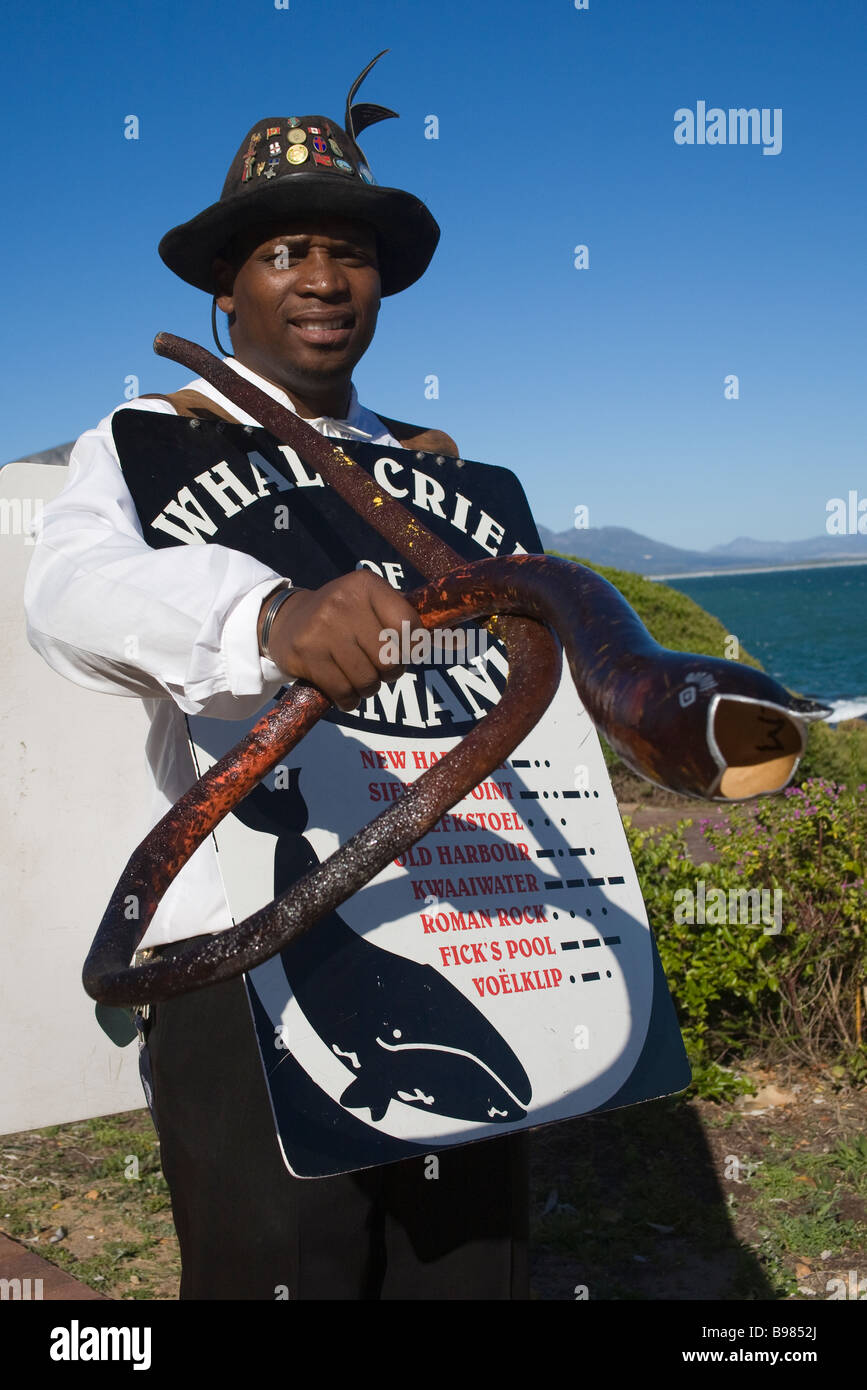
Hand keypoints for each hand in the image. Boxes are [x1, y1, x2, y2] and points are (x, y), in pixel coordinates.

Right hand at [258, 571, 426, 710]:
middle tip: (378, 668)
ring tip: (359, 678)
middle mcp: (343, 601)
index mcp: (366, 585)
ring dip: (368, 688)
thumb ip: (405, 620)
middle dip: (389, 672)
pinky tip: (345, 691)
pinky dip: (349, 700)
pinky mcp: (305, 653)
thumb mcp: (371, 603)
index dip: (412, 649)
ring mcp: (322, 627)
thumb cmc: (342, 617)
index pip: (409, 626)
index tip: (402, 653)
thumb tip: (455, 641)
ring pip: (367, 680)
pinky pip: (343, 692)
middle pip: (390, 659)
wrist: (286, 620)